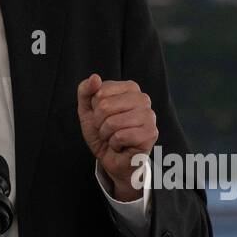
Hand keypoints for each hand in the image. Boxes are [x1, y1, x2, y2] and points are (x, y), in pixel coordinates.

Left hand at [77, 75, 157, 199]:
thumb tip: (95, 77)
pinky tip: (122, 145)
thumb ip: (86, 90)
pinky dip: (115, 144)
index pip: (100, 91)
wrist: (111, 159)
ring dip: (106, 134)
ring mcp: (149, 116)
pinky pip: (120, 136)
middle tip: (107, 129)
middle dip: (99, 123)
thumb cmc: (102, 132)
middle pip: (105, 106)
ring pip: (113, 122)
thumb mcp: (87, 110)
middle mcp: (143, 98)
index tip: (102, 116)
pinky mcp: (151, 134)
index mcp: (130, 88)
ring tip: (114, 137)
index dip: (94, 108)